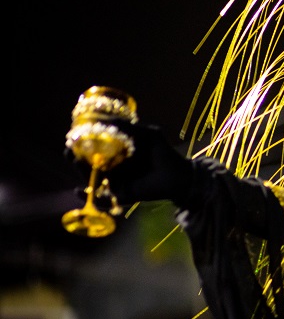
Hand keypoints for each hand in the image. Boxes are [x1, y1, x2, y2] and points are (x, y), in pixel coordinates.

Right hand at [69, 121, 195, 205]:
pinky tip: (78, 191)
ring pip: (92, 180)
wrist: (179, 174)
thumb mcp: (147, 134)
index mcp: (118, 154)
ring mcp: (116, 183)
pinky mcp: (121, 196)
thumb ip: (127, 127)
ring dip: (80, 172)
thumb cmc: (163, 153)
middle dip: (75, 159)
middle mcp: (114, 168)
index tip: (72, 137)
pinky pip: (101, 199)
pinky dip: (88, 197)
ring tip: (76, 162)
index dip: (81, 144)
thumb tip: (104, 118)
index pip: (94, 150)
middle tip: (69, 151)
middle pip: (88, 166)